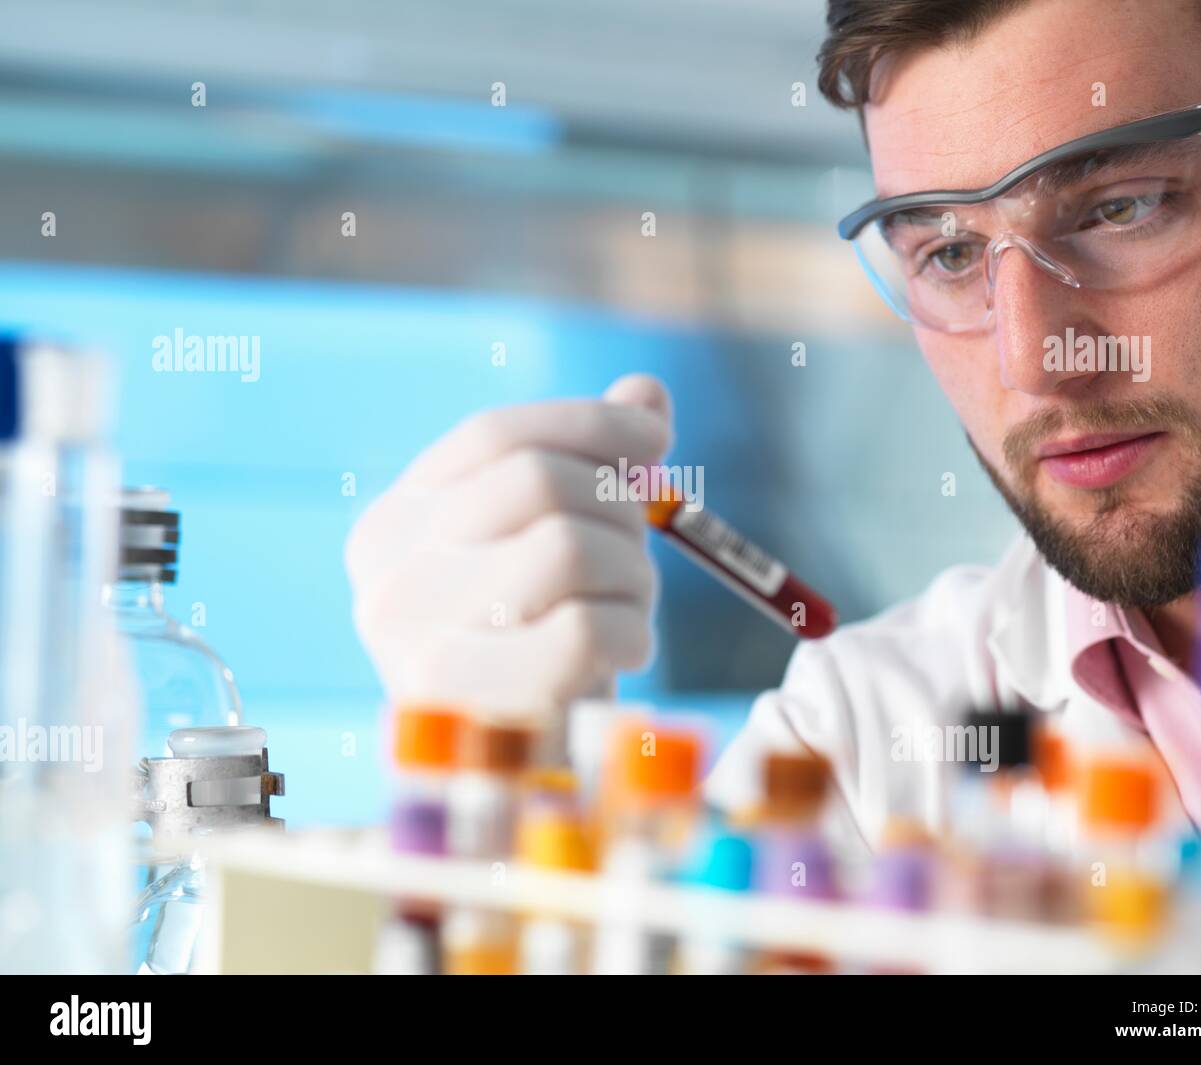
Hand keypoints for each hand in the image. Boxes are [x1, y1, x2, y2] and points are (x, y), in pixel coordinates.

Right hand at [345, 374, 672, 720]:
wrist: (517, 771)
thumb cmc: (538, 644)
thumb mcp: (554, 547)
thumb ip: (589, 467)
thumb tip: (645, 393)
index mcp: (395, 525)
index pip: (492, 435)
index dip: (588, 424)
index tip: (655, 438)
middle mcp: (387, 576)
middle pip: (536, 481)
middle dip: (617, 506)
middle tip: (638, 548)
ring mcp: (413, 641)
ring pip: (568, 547)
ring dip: (633, 573)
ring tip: (629, 604)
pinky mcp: (466, 703)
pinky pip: (585, 627)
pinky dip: (632, 630)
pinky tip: (625, 649)